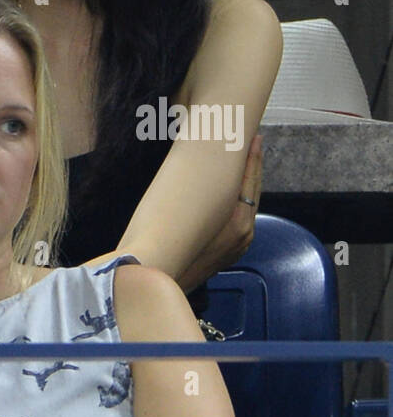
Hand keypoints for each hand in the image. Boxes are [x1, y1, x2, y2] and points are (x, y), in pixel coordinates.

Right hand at [176, 133, 262, 290]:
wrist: (162, 278)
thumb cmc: (166, 245)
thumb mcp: (183, 214)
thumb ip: (198, 192)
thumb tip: (204, 168)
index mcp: (237, 222)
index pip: (249, 181)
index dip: (252, 157)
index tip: (254, 137)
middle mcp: (244, 232)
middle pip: (254, 190)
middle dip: (253, 165)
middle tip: (253, 142)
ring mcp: (241, 242)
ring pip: (249, 203)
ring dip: (247, 182)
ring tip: (244, 162)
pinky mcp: (234, 249)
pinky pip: (243, 217)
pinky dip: (240, 200)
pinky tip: (232, 192)